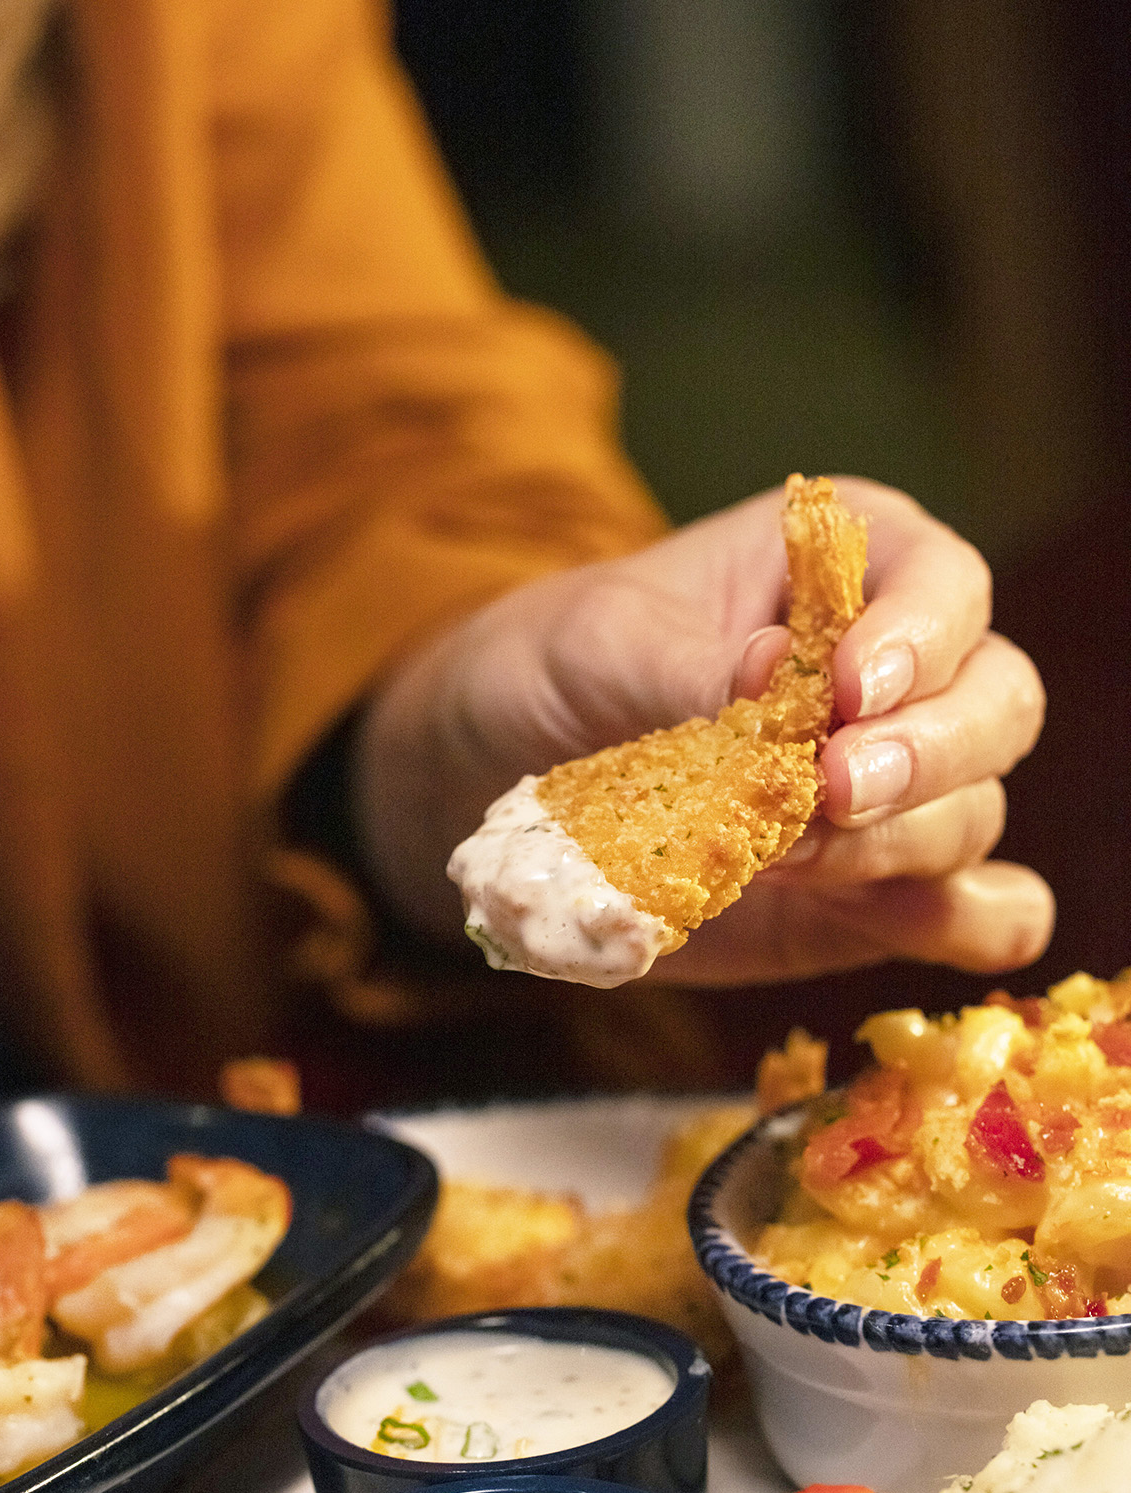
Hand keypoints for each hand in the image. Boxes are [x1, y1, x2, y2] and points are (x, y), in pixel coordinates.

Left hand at [353, 478, 1052, 982]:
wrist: (495, 776)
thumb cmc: (556, 668)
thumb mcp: (599, 641)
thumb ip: (691, 664)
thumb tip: (775, 673)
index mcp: (853, 567)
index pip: (946, 589)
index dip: (917, 639)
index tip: (843, 689)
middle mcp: (904, 677)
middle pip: (998, 705)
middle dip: (929, 752)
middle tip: (830, 787)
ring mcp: (902, 793)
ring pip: (978, 814)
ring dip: (896, 844)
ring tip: (774, 856)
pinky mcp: (882, 893)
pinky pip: (983, 916)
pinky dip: (955, 925)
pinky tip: (869, 918)